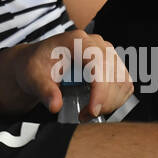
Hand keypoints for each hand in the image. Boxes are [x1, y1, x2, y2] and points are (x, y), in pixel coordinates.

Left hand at [0, 28, 133, 119]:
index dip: (100, 89)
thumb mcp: (32, 78)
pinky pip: (124, 85)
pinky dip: (115, 100)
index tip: (92, 111)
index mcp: (76, 41)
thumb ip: (44, 90)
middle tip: (84, 116)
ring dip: (110, 103)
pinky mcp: (112, 65)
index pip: (98, 63)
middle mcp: (96, 43)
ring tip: (87, 112)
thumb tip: (55, 105)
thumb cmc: (35, 67)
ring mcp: (107, 53)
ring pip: (123, 81)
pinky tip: (97, 106)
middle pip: (114, 74)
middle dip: (104, 101)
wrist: (37, 64)